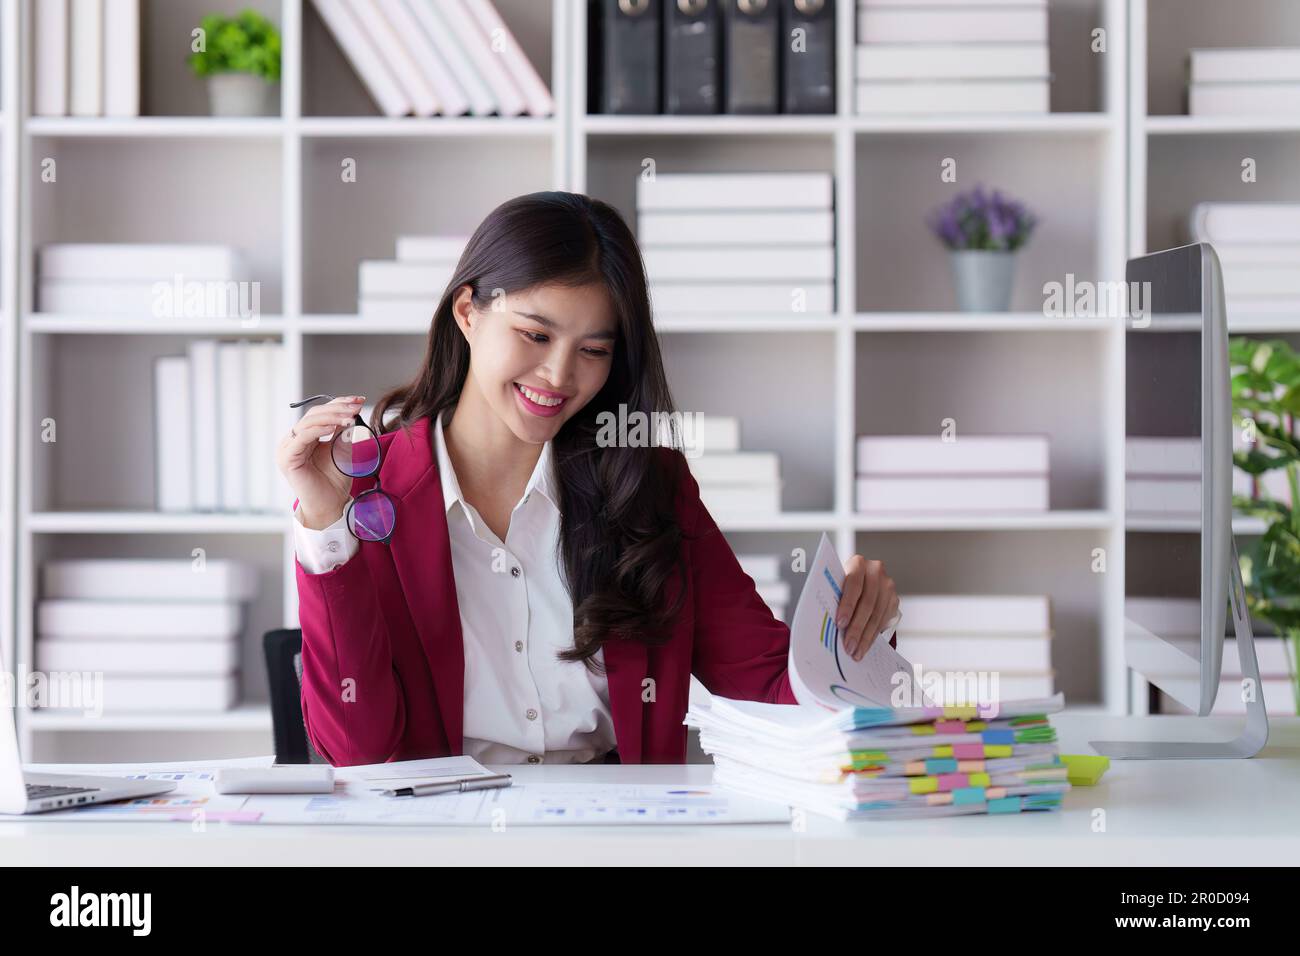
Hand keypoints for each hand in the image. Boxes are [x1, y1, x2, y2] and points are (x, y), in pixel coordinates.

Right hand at [276, 395, 365, 528]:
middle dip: (337, 408)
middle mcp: (292, 441)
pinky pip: (302, 438)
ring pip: (307, 423)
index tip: (359, 400)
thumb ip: (342, 432)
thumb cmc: (334, 481)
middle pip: (313, 415)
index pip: (320, 414)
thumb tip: (352, 411)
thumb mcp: (342, 450)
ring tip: (350, 416)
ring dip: (331, 417)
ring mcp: (287, 449)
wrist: (329, 506)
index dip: (338, 404)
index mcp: (304, 438)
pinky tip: (334, 427)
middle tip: (356, 405)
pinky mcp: (287, 459)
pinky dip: (318, 430)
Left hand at [835, 555, 898, 660]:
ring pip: (877, 615)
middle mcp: (875, 571)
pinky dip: (873, 635)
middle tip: (848, 646)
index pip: (853, 584)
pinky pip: (884, 621)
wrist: (860, 581)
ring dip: (866, 636)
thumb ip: (835, 597)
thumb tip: (826, 623)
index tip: (840, 623)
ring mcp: (887, 585)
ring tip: (856, 652)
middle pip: (867, 603)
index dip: (847, 605)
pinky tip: (865, 646)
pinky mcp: (894, 599)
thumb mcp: (837, 584)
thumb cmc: (841, 584)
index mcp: (858, 563)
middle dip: (857, 628)